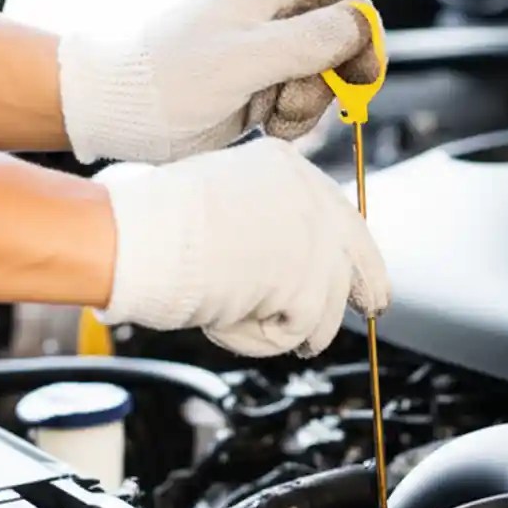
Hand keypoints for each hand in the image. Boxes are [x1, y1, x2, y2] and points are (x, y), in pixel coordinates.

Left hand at [59, 0, 381, 164]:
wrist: (124, 113)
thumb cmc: (174, 79)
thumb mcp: (248, 58)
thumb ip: (309, 41)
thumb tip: (362, 26)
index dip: (363, 30)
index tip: (363, 73)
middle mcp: (268, 16)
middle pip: (336, 40)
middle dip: (331, 78)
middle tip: (302, 101)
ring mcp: (262, 53)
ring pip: (320, 76)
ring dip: (309, 104)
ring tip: (272, 116)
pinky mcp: (256, 87)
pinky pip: (297, 99)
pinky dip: (291, 118)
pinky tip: (263, 125)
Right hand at [92, 137, 388, 357]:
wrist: (137, 240)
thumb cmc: (154, 224)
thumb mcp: (223, 201)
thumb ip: (265, 222)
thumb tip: (290, 262)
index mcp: (287, 168)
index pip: (340, 217)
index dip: (353, 255)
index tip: (361, 279)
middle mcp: (309, 197)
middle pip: (358, 258)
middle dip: (363, 291)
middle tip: (369, 310)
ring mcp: (312, 240)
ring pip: (325, 307)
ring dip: (288, 325)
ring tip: (236, 316)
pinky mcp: (304, 282)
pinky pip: (297, 330)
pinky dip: (261, 339)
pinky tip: (226, 319)